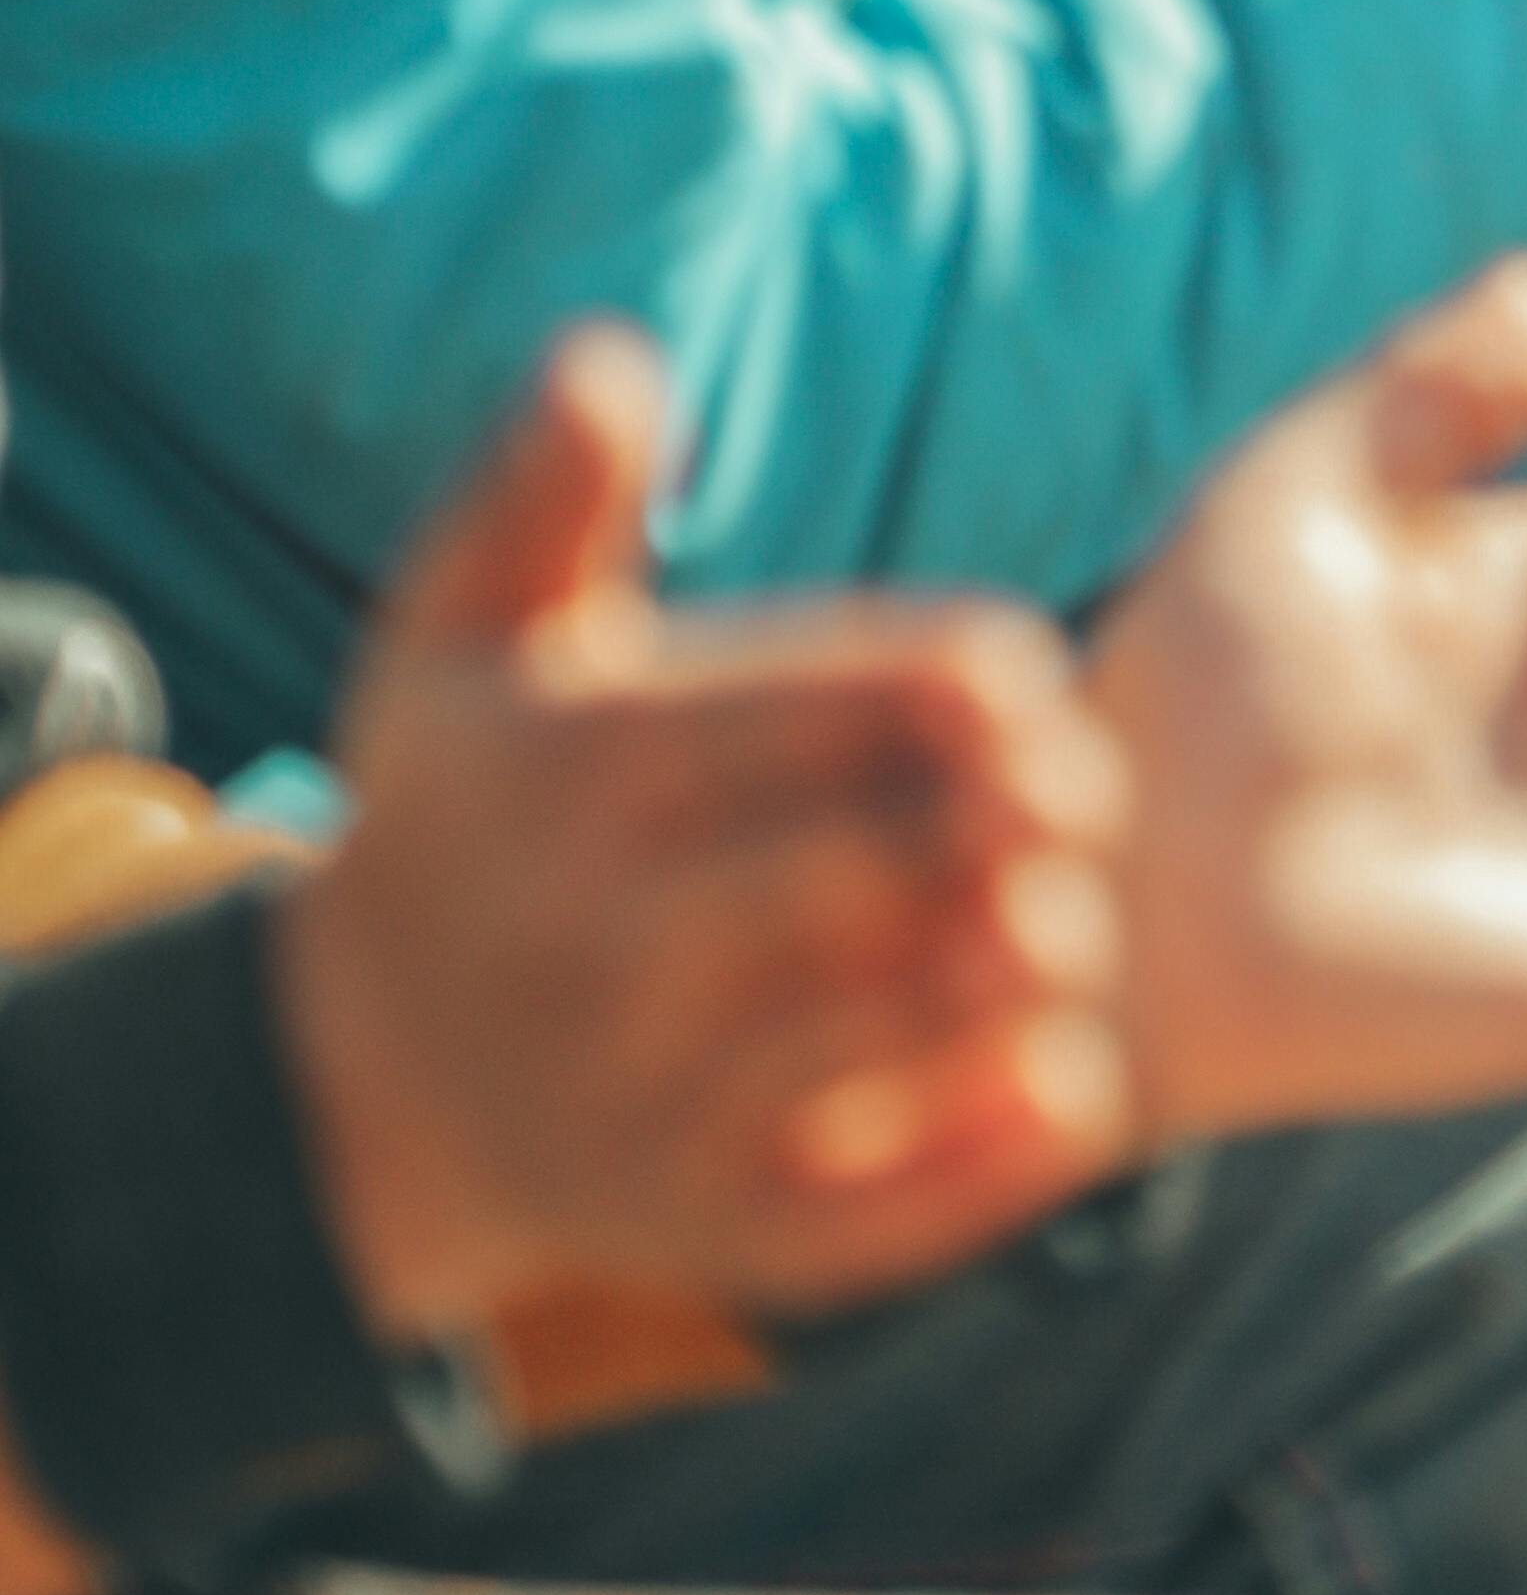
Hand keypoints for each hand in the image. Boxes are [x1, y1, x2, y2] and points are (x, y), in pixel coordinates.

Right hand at [269, 332, 1134, 1340]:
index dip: (922, 690)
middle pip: (834, 888)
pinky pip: (851, 1216)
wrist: (367, 1073)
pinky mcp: (695, 1236)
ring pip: (857, 1048)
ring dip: (995, 986)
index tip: (1027, 669)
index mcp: (564, 784)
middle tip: (1092, 794)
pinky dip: (971, 1166)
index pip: (774, 719)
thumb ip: (534, 494)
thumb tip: (607, 358)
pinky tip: (1076, 1090)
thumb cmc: (467, 806)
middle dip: (979, 833)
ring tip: (1081, 921)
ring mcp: (644, 1110)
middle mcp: (594, 955)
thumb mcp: (457, 636)